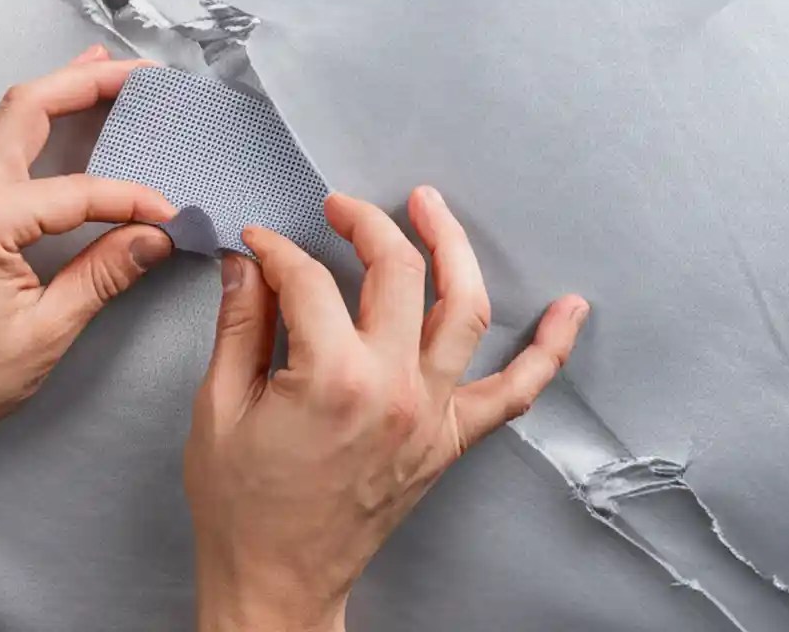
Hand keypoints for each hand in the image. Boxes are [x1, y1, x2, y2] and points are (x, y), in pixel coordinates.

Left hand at [0, 46, 176, 462]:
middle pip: (28, 109)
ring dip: (58, 94)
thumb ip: (102, 277)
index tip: (173, 217)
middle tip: (138, 72)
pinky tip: (62, 128)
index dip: (134, 200)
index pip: (80, 191)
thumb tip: (154, 239)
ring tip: (104, 75)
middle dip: (85, 83)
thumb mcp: (42, 334)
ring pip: (8, 122)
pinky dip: (36, 127)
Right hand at [185, 186, 588, 631]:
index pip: (308, 279)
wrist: (279, 581)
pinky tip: (568, 310)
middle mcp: (394, 389)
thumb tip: (248, 265)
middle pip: (398, 271)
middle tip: (341, 207)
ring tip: (432, 208)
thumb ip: (239, 325)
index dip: (277, 250)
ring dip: (454, 247)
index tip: (260, 245)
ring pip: (465, 308)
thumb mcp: (220, 408)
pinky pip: (516, 391)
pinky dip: (548, 349)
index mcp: (331, 379)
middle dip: (367, 223)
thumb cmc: (245, 509)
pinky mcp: (449, 440)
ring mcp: (431, 414)